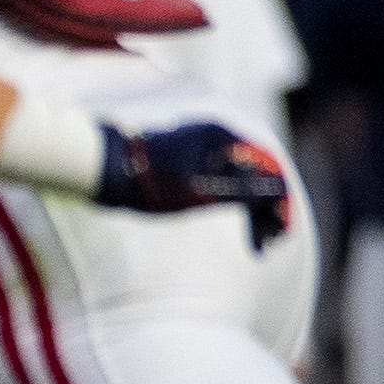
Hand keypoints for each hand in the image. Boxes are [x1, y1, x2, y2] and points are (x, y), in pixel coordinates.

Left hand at [94, 120, 290, 246]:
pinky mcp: (190, 166)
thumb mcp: (199, 190)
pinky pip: (224, 186)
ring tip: (256, 246)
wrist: (102, 169)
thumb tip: (278, 194)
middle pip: (258, 177)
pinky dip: (232, 208)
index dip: (279, 204)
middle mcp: (218, 140)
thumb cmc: (149, 178)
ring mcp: (204, 151)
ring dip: (252, 213)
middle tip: (268, 245)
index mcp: (224, 137)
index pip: (269, 171)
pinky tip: (235, 231)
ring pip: (241, 184)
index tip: (280, 234)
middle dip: (267, 212)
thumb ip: (240, 190)